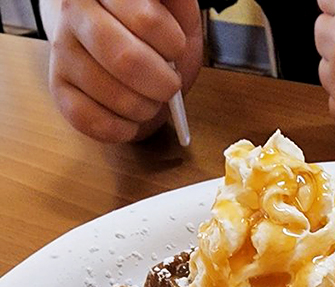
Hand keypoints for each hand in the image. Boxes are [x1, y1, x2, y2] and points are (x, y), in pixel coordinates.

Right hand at [45, 0, 203, 142]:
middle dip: (162, 84)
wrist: (109, 33)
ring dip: (145, 109)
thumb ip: (177, 7)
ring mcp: (62, 49)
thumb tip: (178, 20)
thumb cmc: (147, 25)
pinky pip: (90, 120)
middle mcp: (74, 11)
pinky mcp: (57, 85)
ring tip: (149, 99)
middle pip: (127, 60)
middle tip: (169, 85)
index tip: (175, 48)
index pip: (148, 21)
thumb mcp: (172, 8)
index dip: (174, 45)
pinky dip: (120, 129)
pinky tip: (130, 120)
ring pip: (114, 96)